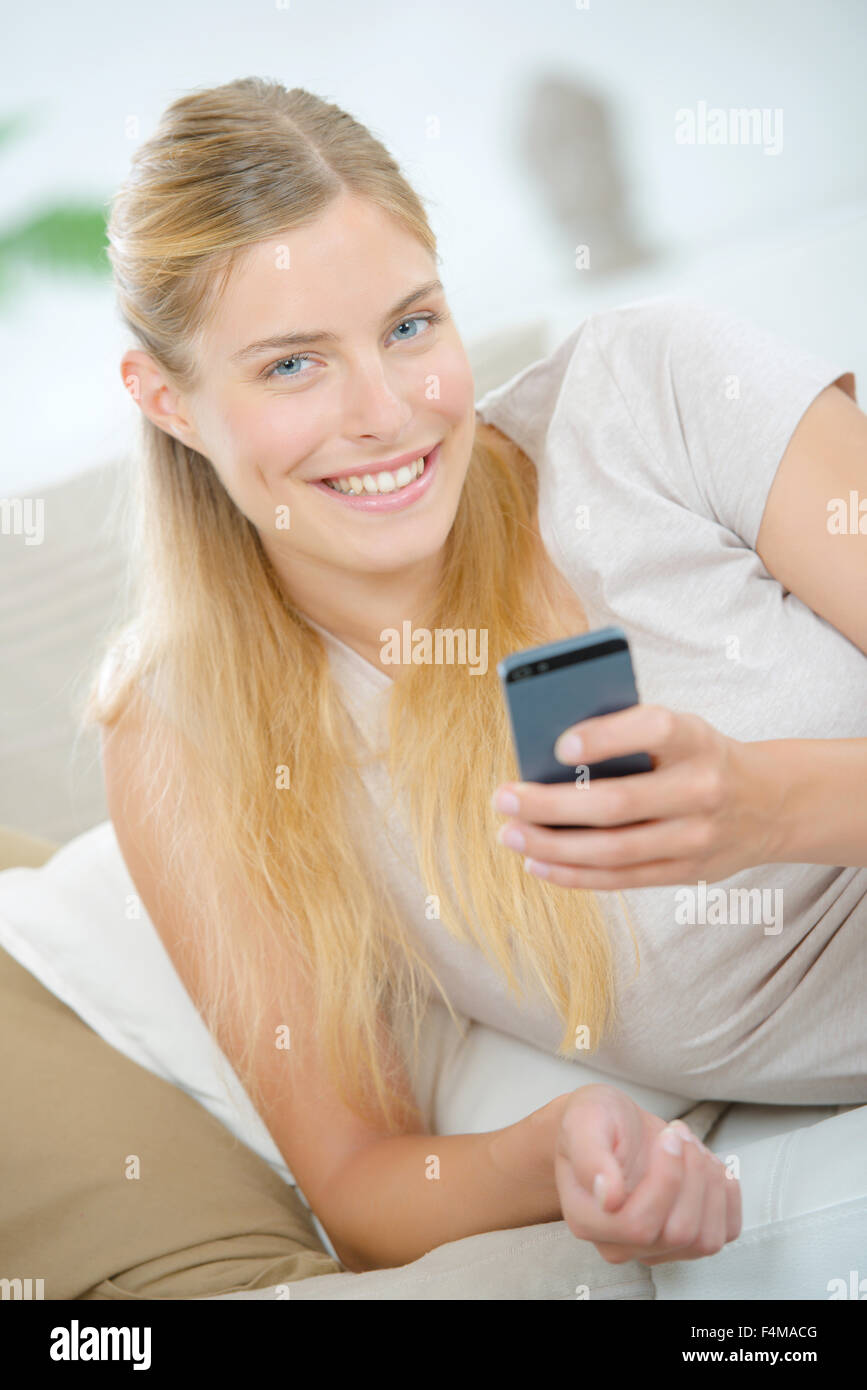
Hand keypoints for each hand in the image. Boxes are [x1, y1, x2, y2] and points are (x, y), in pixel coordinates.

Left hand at [492, 704, 783, 887]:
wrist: (770, 803)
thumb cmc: (699, 756)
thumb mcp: (679, 730)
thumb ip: (626, 735)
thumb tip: (547, 755)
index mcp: (697, 739)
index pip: (653, 730)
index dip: (605, 737)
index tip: (559, 744)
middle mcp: (701, 789)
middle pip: (618, 803)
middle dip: (551, 804)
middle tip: (503, 798)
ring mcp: (696, 838)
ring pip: (614, 850)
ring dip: (552, 845)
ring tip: (510, 833)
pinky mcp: (686, 872)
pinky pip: (622, 879)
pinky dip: (574, 874)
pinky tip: (537, 862)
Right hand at [555, 1084, 741, 1265]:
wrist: (611, 1125)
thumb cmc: (594, 1120)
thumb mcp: (585, 1120)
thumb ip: (590, 1156)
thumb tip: (607, 1198)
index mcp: (588, 1221)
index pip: (639, 1226)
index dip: (666, 1182)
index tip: (668, 1137)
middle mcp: (620, 1245)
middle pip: (679, 1232)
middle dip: (691, 1174)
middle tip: (678, 1133)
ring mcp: (656, 1248)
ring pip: (705, 1239)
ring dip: (710, 1184)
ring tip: (690, 1146)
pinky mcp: (687, 1241)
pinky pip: (724, 1233)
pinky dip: (727, 1195)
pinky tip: (708, 1164)